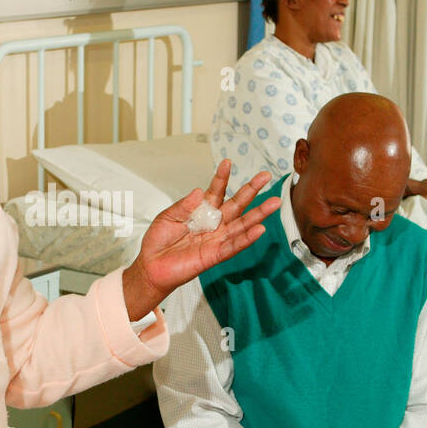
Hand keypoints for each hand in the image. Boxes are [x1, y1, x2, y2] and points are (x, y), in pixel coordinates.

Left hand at [121, 160, 281, 319]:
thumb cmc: (158, 241)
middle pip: (236, 205)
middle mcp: (213, 223)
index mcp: (201, 211)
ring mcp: (216, 239)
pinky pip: (233, 246)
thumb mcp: (167, 217)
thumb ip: (184, 205)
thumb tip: (200, 191)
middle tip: (266, 176)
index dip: (221, 178)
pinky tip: (259, 230)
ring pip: (242, 225)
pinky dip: (246, 239)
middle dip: (251, 190)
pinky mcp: (214, 255)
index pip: (215, 191)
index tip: (227, 162)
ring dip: (259, 215)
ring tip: (275, 203)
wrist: (151, 265)